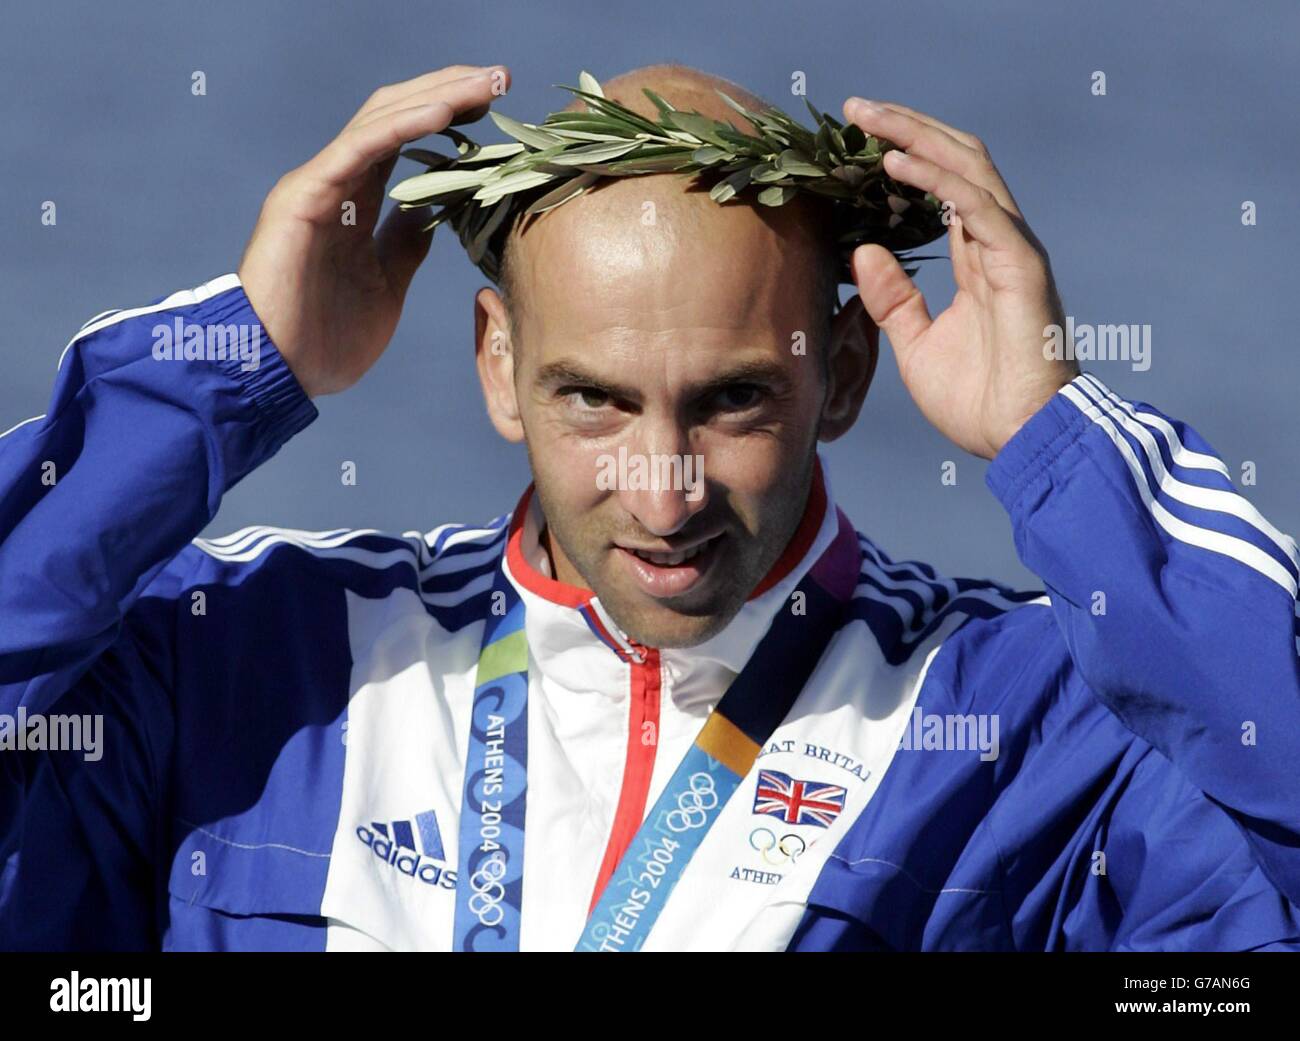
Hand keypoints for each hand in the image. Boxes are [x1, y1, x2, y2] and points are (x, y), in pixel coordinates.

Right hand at [238, 65, 510, 396]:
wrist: (277, 372)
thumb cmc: (324, 339)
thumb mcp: (386, 284)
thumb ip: (405, 243)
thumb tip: (433, 210)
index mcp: (354, 199)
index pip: (406, 137)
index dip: (450, 114)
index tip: (497, 106)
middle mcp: (335, 180)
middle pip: (396, 114)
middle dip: (451, 90)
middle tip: (501, 77)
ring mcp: (317, 184)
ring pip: (381, 120)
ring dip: (436, 96)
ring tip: (484, 84)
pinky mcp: (304, 197)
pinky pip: (359, 149)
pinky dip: (403, 126)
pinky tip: (444, 112)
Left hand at [841, 98, 1076, 459]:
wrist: (1021, 438)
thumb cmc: (979, 400)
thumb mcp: (916, 344)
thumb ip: (893, 299)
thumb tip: (863, 251)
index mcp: (977, 259)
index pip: (941, 188)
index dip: (904, 156)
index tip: (856, 140)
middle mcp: (997, 243)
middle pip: (954, 162)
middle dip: (905, 128)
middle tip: (855, 109)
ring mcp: (1012, 250)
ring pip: (967, 169)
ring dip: (916, 137)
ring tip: (868, 120)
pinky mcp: (1020, 264)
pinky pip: (978, 207)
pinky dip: (937, 180)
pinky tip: (896, 164)